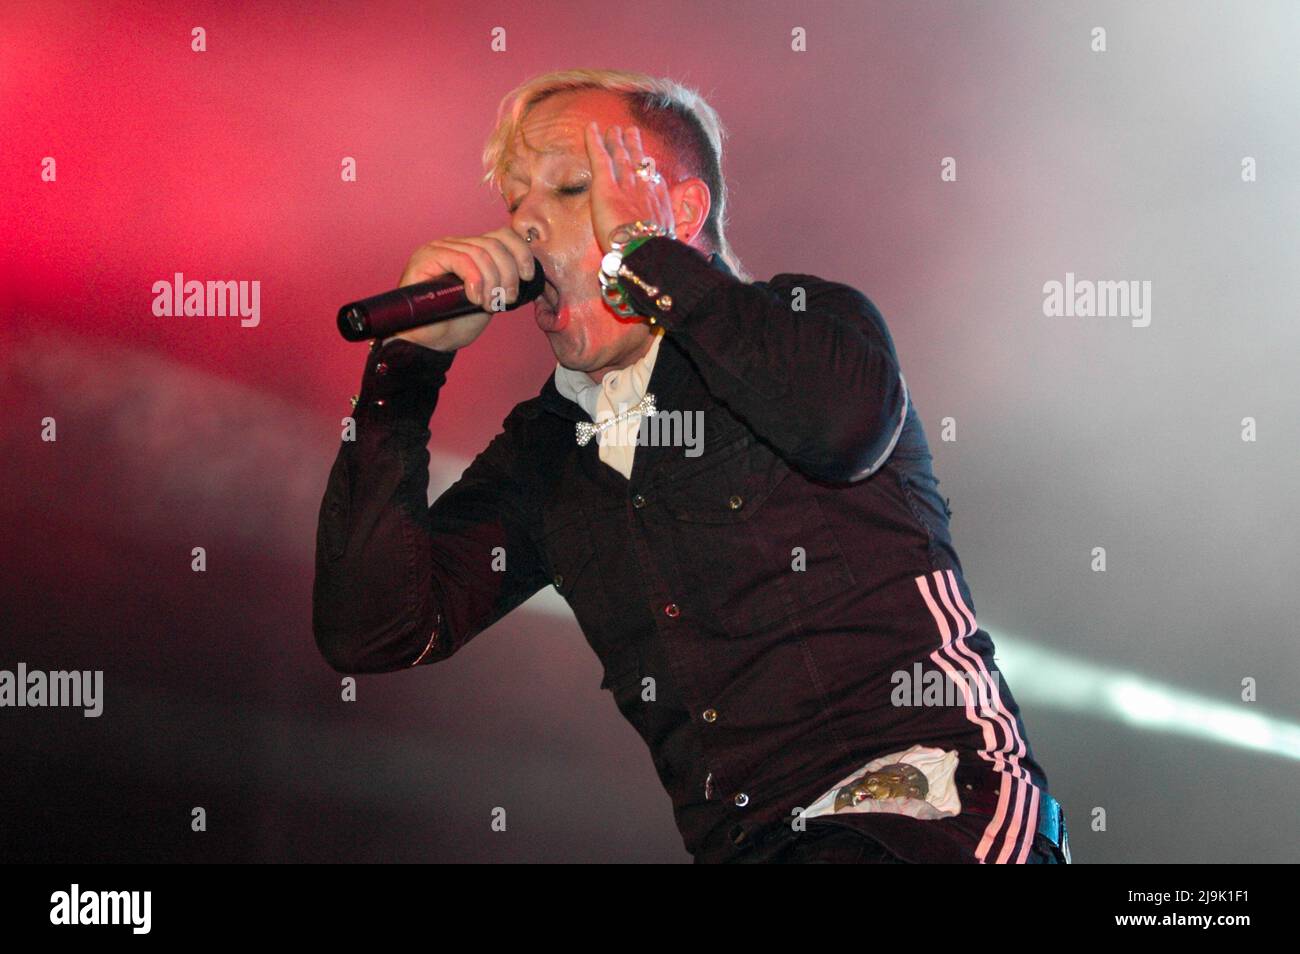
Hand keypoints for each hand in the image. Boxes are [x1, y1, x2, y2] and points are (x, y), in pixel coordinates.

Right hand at [386, 226, 534, 350]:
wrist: (430, 342)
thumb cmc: (457, 322)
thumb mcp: (490, 297)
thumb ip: (504, 280)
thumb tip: (527, 272)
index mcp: (472, 249)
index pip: (503, 234)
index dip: (521, 253)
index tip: (527, 277)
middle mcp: (455, 244)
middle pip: (495, 243)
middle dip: (509, 274)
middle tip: (505, 300)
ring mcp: (439, 248)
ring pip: (481, 252)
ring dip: (492, 282)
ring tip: (488, 304)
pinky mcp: (426, 258)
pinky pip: (461, 260)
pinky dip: (475, 280)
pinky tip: (474, 298)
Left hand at [584, 122, 676, 255]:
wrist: (646, 254)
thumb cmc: (654, 255)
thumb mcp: (667, 244)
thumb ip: (663, 239)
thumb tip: (667, 246)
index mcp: (658, 204)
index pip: (653, 180)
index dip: (648, 169)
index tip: (648, 161)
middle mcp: (644, 189)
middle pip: (639, 162)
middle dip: (634, 146)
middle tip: (630, 132)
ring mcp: (626, 186)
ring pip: (621, 156)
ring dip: (617, 140)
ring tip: (614, 129)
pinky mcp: (606, 186)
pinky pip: (600, 157)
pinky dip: (595, 141)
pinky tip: (590, 127)